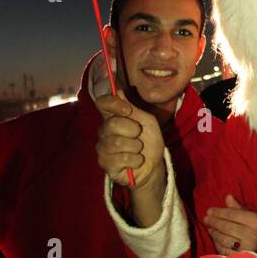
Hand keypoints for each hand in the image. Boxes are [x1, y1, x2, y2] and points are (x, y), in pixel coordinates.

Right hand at [95, 94, 167, 223]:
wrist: (154, 165)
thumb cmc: (150, 141)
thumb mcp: (147, 122)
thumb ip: (133, 109)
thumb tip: (118, 92)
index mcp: (113, 117)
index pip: (102, 103)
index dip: (113, 104)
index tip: (127, 110)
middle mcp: (104, 131)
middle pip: (111, 124)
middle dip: (132, 130)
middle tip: (139, 135)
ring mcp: (103, 148)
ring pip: (116, 143)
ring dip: (135, 147)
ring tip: (138, 150)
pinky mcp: (105, 164)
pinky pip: (120, 159)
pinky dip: (134, 160)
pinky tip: (135, 161)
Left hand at [204, 195, 256, 254]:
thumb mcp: (252, 217)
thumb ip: (239, 208)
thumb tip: (228, 197)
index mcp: (256, 222)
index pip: (233, 214)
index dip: (219, 212)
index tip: (209, 210)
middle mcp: (252, 235)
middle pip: (227, 226)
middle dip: (214, 222)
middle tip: (206, 219)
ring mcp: (247, 248)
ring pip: (224, 239)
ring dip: (215, 233)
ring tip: (210, 228)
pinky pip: (225, 251)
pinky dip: (218, 244)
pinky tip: (215, 239)